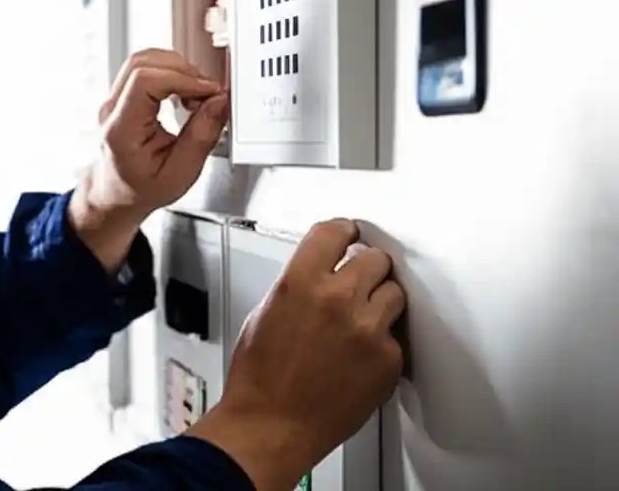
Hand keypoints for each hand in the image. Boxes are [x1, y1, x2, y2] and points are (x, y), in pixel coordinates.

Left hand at [69, 49, 228, 272]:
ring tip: (196, 96)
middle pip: (144, 63)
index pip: (145, 81)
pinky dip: (171, 73)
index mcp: (121, 130)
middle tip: (206, 94)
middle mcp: (111, 109)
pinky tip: (184, 94)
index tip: (208, 92)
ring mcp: (113, 99)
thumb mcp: (180, 174)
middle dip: (184, 71)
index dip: (183, 80)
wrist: (117, 193)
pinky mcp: (122, 95)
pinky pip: (145, 68)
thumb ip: (201, 137)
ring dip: (178, 70)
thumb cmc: (142, 189)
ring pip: (143, 59)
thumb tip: (219, 102)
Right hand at [188, 219, 405, 490]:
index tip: (349, 233)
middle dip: (366, 267)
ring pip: (394, 292)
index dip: (343, 230)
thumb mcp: (264, 314)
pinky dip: (382, 340)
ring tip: (362, 318)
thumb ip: (297, 285)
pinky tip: (360, 353)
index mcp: (301, 282)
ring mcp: (368, 329)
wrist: (272, 424)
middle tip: (358, 280)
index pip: (333, 232)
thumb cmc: (260, 378)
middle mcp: (338, 299)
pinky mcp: (388, 358)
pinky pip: (396, 334)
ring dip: (380, 299)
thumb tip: (317, 274)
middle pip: (374, 258)